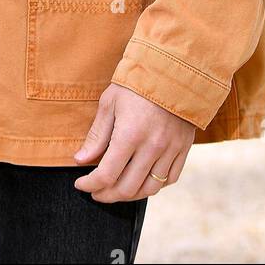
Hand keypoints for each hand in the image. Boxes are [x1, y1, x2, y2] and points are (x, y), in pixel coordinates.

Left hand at [72, 82, 194, 201]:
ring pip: (149, 189)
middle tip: (96, 191)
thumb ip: (96, 135)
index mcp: (130, 134)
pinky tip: (141, 180)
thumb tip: (80, 160)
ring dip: (130, 195)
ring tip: (116, 190)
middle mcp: (152, 147)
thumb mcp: (110, 102)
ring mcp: (170, 150)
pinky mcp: (184, 148)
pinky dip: (154, 186)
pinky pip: (170, 179)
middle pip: (127, 188)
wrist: (173, 69)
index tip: (80, 184)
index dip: (90, 184)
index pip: (107, 175)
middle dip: (107, 195)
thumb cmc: (136, 83)